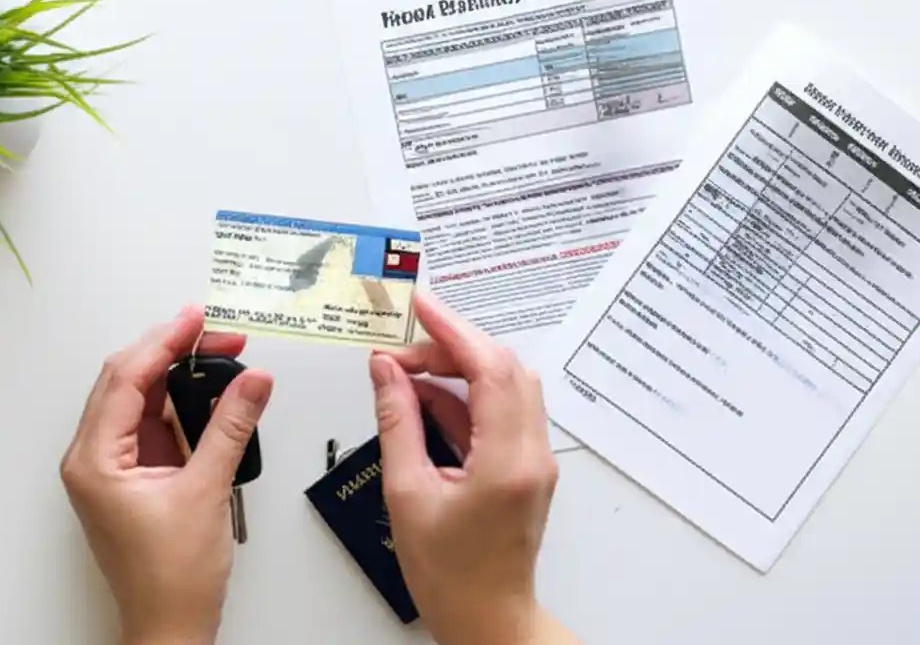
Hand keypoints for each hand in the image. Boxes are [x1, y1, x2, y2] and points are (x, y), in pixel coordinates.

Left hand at [61, 307, 274, 644]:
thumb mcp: (207, 491)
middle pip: (128, 382)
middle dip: (171, 352)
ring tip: (217, 357)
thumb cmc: (171, 578)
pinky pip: (152, 426)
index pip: (127, 379)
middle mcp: (93, 459)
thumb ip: (231, 427)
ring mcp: (112, 468)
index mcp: (94, 460)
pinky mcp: (132, 478)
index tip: (195, 318)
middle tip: (214, 334)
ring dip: (176, 377)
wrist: (170, 626)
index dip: (163, 341)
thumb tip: (252, 380)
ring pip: (140, 401)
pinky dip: (178, 406)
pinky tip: (208, 395)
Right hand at [370, 294, 576, 644]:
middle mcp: (532, 453)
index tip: (422, 305)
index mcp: (508, 460)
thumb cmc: (451, 576)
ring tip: (404, 374)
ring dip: (457, 371)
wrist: (487, 618)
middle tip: (401, 348)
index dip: (453, 329)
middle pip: (502, 369)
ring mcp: (533, 459)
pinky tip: (423, 401)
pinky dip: (463, 398)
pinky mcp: (524, 466)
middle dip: (451, 347)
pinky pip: (498, 413)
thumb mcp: (408, 494)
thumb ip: (397, 423)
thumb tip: (386, 372)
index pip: (489, 368)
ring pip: (503, 387)